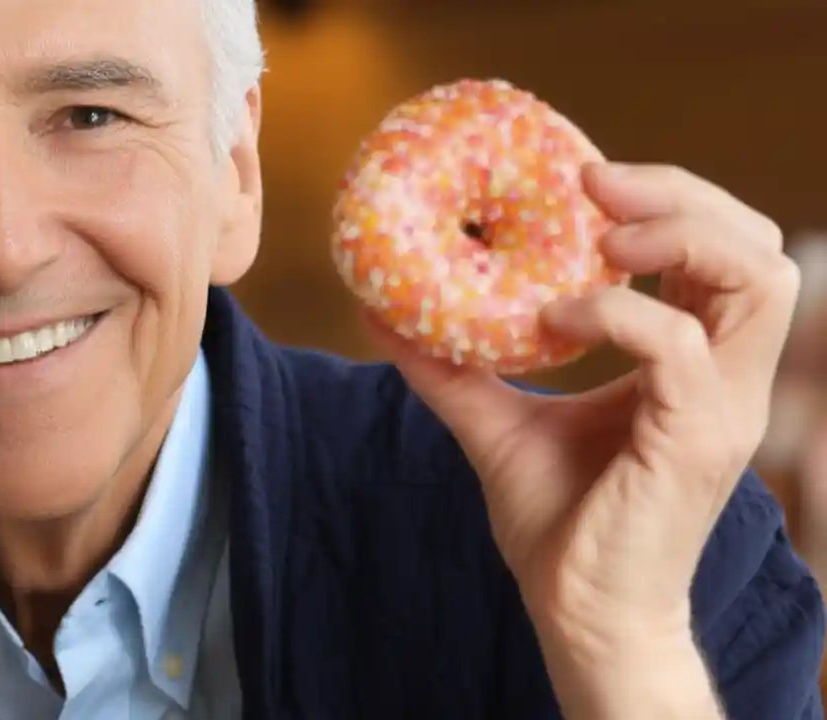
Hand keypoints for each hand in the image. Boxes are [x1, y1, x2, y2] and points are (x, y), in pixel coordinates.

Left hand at [368, 162, 798, 717]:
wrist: (578, 613)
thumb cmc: (557, 523)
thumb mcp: (498, 424)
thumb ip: (453, 365)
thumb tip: (379, 309)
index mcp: (694, 365)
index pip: (723, 255)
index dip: (671, 202)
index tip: (585, 179)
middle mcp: (725, 379)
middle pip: (760, 247)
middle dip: (684, 196)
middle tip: (593, 184)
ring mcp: (721, 408)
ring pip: (758, 279)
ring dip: (675, 236)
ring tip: (597, 236)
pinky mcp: (697, 441)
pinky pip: (680, 346)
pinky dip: (620, 313)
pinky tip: (557, 315)